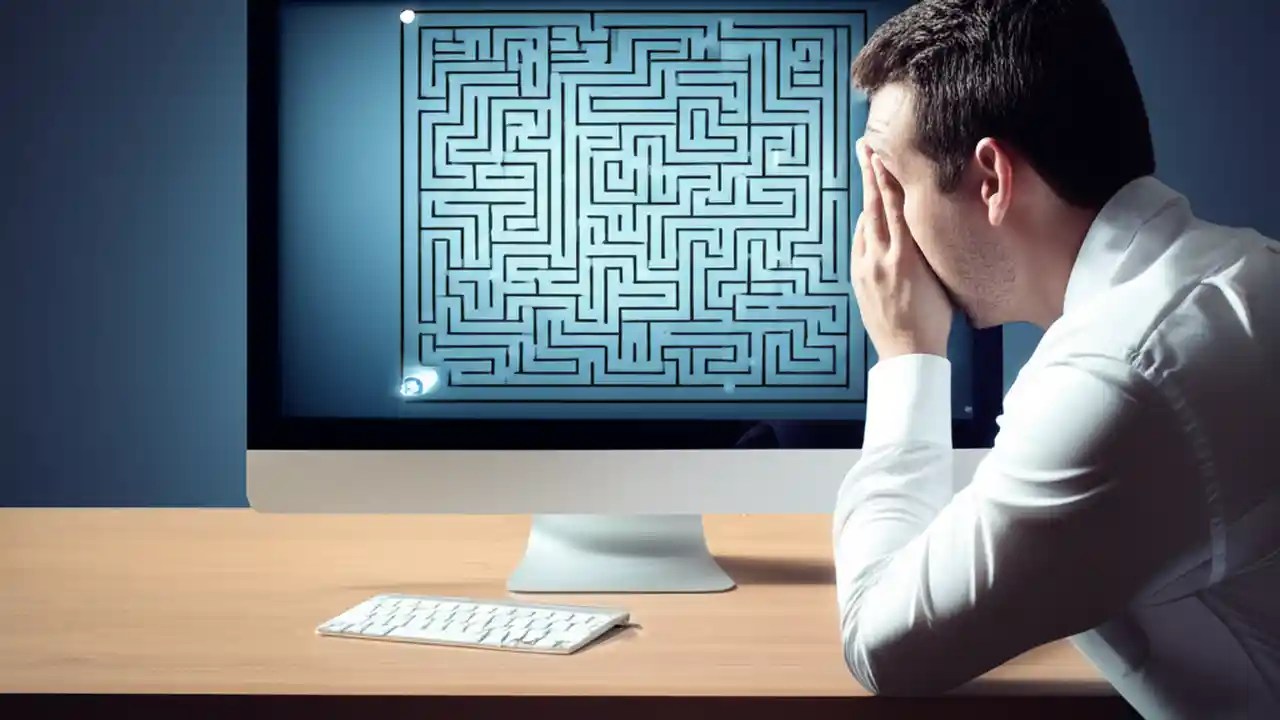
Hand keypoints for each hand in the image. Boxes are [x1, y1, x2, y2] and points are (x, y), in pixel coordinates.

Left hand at [852, 139, 952, 359]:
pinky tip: (868, 216)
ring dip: (867, 198)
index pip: (893, 206)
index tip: (881, 154)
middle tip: (863, 148)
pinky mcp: (858, 279)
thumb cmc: (935, 319)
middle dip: (869, 175)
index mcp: (906, 256)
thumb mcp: (940, 277)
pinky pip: (860, 243)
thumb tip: (926, 220)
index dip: (887, 178)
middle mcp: (881, 258)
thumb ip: (929, 247)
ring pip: (864, 223)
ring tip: (868, 173)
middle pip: (873, 206)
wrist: (908, 353)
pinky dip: (865, 225)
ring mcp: (866, 268)